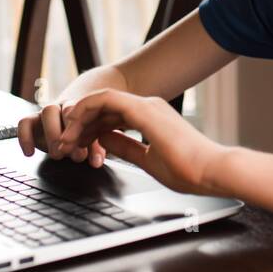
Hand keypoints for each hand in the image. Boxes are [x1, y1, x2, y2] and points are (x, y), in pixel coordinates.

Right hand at [16, 103, 107, 166]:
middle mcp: (65, 107)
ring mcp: (48, 113)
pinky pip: (24, 123)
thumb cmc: (84, 134)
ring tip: (57, 155)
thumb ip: (95, 150)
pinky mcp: (32, 121)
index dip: (81, 133)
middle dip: (67, 133)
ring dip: (52, 134)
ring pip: (47, 112)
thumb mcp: (92, 142)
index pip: (82, 114)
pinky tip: (29, 153)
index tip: (83, 153)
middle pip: (69, 110)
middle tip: (69, 153)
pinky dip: (25, 138)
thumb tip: (96, 163)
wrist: (71, 124)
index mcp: (82, 110)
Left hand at [54, 88, 226, 195]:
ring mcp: (147, 106)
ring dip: (78, 117)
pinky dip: (86, 109)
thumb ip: (126, 148)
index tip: (75, 146)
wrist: (210, 171)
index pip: (112, 117)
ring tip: (64, 137)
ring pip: (101, 100)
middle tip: (62, 143)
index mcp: (151, 118)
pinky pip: (106, 100)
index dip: (90, 129)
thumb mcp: (147, 160)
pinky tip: (73, 124)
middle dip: (78, 124)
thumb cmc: (188, 171)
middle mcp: (148, 107)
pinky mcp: (144, 110)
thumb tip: (106, 142)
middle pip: (103, 107)